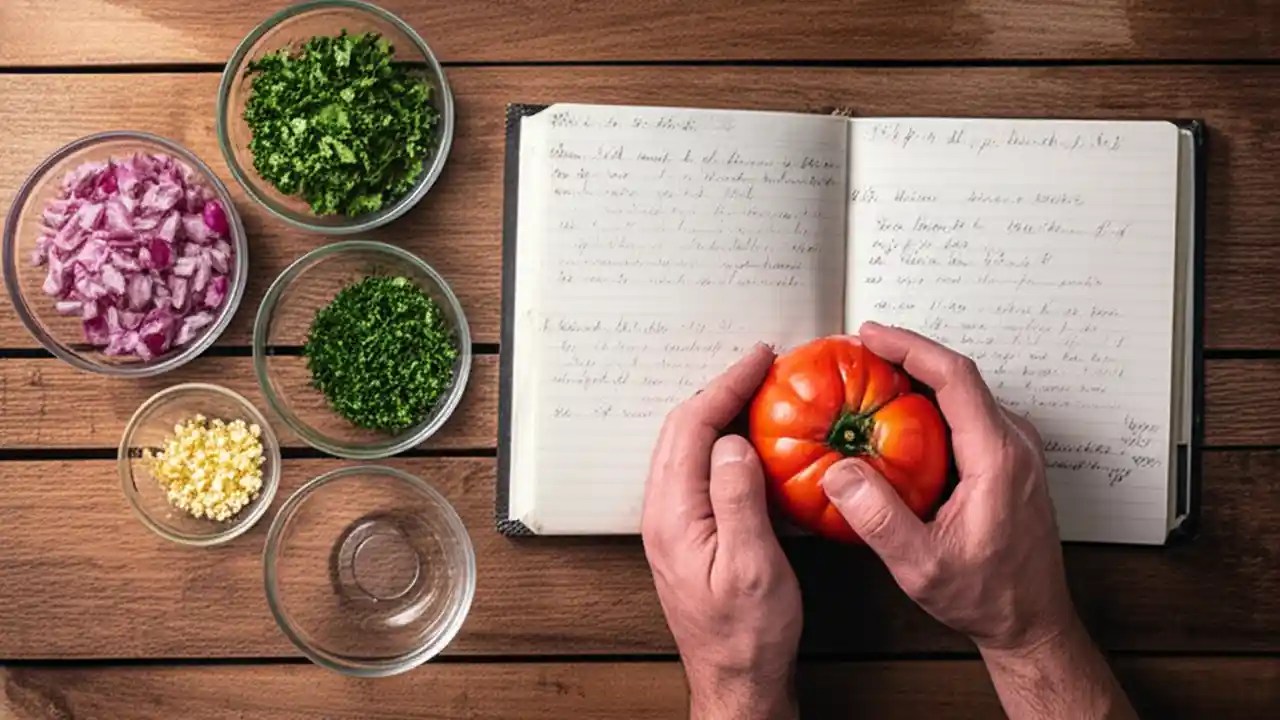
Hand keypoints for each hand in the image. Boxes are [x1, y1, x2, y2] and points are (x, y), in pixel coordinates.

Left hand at [642, 344, 800, 719]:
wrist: (736, 680)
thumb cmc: (747, 634)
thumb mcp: (752, 566)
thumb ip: (738, 497)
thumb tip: (733, 441)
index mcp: (673, 514)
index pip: (692, 426)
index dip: (726, 384)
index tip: (759, 359)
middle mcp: (662, 512)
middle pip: (683, 429)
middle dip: (722, 389)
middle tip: (763, 366)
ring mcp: (672, 522)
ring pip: (689, 447)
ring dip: (721, 412)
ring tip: (760, 393)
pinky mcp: (686, 533)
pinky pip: (699, 470)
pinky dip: (723, 442)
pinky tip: (752, 442)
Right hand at [822, 322, 1136, 718]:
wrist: (1031, 620)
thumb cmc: (986, 596)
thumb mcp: (921, 565)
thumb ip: (878, 519)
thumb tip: (839, 471)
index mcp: (998, 458)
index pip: (956, 377)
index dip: (910, 346)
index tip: (870, 334)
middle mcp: (1014, 443)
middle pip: (958, 376)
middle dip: (905, 354)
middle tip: (854, 352)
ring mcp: (1015, 449)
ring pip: (962, 393)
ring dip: (916, 376)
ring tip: (867, 375)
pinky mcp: (1008, 459)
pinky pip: (967, 413)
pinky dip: (928, 402)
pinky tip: (895, 415)